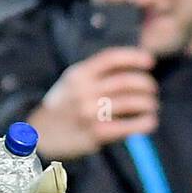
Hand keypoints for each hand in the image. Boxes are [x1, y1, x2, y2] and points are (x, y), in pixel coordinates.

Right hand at [27, 47, 158, 160]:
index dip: (134, 57)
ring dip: (149, 104)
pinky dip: (146, 122)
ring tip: (150, 106)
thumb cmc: (64, 107)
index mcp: (78, 74)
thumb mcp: (71, 83)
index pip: (111, 58)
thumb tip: (135, 67)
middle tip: (151, 90)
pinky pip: (131, 126)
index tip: (150, 62)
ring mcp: (90, 112)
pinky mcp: (97, 133)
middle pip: (127, 81)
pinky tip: (148, 122)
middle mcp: (83, 91)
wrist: (40, 135)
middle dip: (146, 84)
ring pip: (133, 102)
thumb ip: (96, 74)